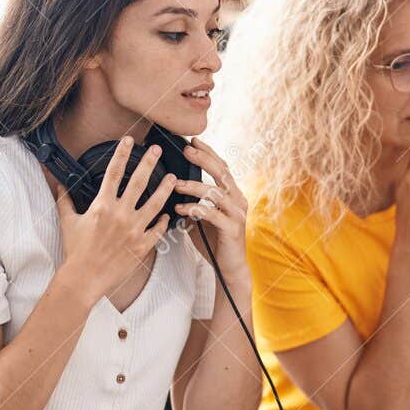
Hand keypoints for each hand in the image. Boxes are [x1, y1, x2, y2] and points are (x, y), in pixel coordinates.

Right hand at [48, 136, 177, 305]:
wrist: (84, 278)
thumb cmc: (75, 251)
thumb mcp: (68, 222)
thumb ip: (65, 200)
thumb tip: (60, 184)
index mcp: (102, 206)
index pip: (113, 173)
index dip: (122, 154)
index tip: (129, 140)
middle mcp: (121, 214)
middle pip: (139, 182)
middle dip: (149, 163)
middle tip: (158, 150)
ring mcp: (134, 230)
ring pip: (155, 204)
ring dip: (165, 189)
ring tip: (174, 178)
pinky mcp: (142, 246)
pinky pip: (158, 230)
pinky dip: (163, 221)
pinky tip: (167, 214)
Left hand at [174, 138, 249, 270]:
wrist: (229, 269)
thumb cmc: (213, 242)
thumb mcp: (201, 217)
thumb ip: (192, 201)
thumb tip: (170, 186)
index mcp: (233, 195)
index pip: (222, 167)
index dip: (209, 153)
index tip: (192, 141)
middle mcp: (238, 201)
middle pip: (222, 173)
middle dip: (203, 159)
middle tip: (186, 150)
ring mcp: (237, 214)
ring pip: (215, 193)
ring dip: (194, 186)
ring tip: (175, 183)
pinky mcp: (232, 229)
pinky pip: (212, 214)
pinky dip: (194, 209)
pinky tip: (180, 209)